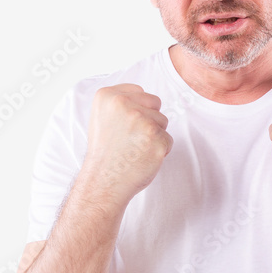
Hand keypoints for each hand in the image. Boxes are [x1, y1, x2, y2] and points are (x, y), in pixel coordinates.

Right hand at [81, 84, 172, 206]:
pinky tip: (143, 157)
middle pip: (155, 103)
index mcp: (106, 96)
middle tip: (130, 138)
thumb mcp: (103, 116)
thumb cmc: (106, 151)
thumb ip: (123, 101)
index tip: (122, 126)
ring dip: (154, 136)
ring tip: (135, 148)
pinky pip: (168, 140)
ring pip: (163, 121)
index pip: (140, 92)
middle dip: (148, 120)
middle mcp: (123, 104)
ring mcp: (140, 121)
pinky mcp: (156, 138)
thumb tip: (146, 96)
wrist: (104, 181)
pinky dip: (160, 150)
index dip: (136, 110)